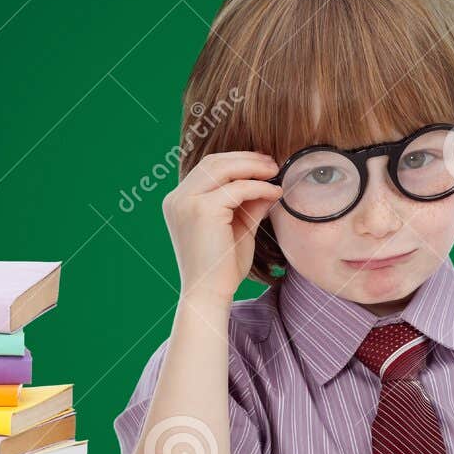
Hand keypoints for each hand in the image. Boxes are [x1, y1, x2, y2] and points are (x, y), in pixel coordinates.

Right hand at [162, 151, 281, 306]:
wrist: (210, 294)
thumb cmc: (222, 267)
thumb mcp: (238, 227)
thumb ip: (249, 203)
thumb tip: (270, 183)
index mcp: (179, 202)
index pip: (207, 169)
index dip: (236, 161)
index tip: (262, 164)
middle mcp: (177, 198)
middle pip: (213, 162)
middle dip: (246, 159)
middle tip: (273, 164)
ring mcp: (186, 202)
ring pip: (223, 168)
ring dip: (253, 167)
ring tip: (276, 173)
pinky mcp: (201, 209)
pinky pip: (237, 189)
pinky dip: (259, 187)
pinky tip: (274, 193)